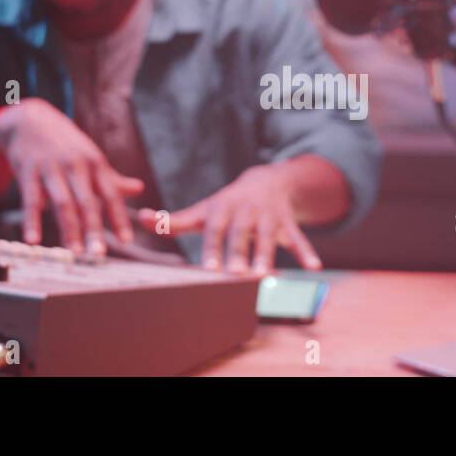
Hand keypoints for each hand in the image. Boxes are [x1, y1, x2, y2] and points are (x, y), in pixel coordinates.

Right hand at [0, 98, 143, 255]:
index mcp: (95, 164)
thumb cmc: (65, 145)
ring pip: (62, 202)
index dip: (118, 217)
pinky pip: (30, 200)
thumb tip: (139, 189)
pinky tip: (32, 241)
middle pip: (87, 201)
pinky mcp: (28, 171)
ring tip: (73, 252)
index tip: (126, 240)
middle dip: (93, 229)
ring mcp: (51, 168)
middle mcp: (76, 166)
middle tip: (98, 254)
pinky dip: (31, 221)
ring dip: (68, 229)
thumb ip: (112, 178)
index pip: (110, 194)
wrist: (30, 119)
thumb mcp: (91, 156)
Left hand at [137, 164, 322, 274]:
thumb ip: (174, 220)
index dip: (212, 247)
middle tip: (236, 275)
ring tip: (266, 276)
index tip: (208, 268)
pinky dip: (307, 252)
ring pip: (270, 237)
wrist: (267, 180)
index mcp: (223, 209)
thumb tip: (140, 218)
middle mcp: (247, 211)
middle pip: (243, 234)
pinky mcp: (289, 224)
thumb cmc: (228, 203)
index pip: (215, 229)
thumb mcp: (204, 210)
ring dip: (269, 255)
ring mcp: (270, 217)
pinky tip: (315, 268)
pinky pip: (300, 238)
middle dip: (240, 252)